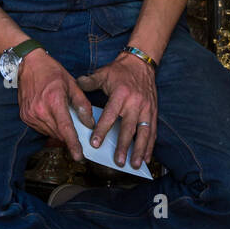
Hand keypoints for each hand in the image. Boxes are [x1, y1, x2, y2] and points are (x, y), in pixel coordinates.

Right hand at [17, 50, 93, 161]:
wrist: (28, 64)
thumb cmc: (51, 71)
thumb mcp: (72, 84)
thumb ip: (82, 105)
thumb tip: (89, 123)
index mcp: (54, 100)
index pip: (65, 128)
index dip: (73, 144)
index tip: (79, 156)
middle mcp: (40, 110)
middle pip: (58, 133)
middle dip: (69, 137)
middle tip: (77, 135)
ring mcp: (30, 114)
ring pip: (49, 133)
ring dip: (59, 132)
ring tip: (63, 119)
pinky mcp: (25, 116)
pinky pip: (40, 129)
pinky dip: (49, 127)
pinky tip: (52, 116)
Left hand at [78, 53, 156, 170]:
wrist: (142, 63)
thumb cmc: (120, 71)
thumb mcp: (103, 73)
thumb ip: (89, 81)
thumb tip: (76, 85)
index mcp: (120, 94)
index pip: (110, 115)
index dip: (102, 129)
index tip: (95, 143)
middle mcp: (135, 103)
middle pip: (129, 127)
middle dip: (123, 146)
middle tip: (118, 161)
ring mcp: (146, 108)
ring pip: (144, 132)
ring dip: (139, 150)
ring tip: (134, 165)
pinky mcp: (153, 112)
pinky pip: (152, 131)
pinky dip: (150, 146)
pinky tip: (146, 158)